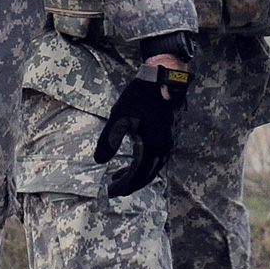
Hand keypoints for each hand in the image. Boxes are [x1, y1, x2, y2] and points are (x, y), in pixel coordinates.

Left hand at [92, 66, 184, 196]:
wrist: (164, 77)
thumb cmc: (141, 96)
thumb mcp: (119, 118)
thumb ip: (108, 142)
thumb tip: (98, 161)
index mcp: (152, 147)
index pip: (137, 176)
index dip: (123, 186)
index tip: (110, 191)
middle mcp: (164, 148)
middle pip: (147, 175)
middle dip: (130, 183)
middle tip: (114, 187)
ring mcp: (170, 141)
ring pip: (153, 166)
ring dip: (137, 173)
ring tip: (119, 174)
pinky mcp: (170, 134)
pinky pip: (158, 157)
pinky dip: (145, 163)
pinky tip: (135, 158)